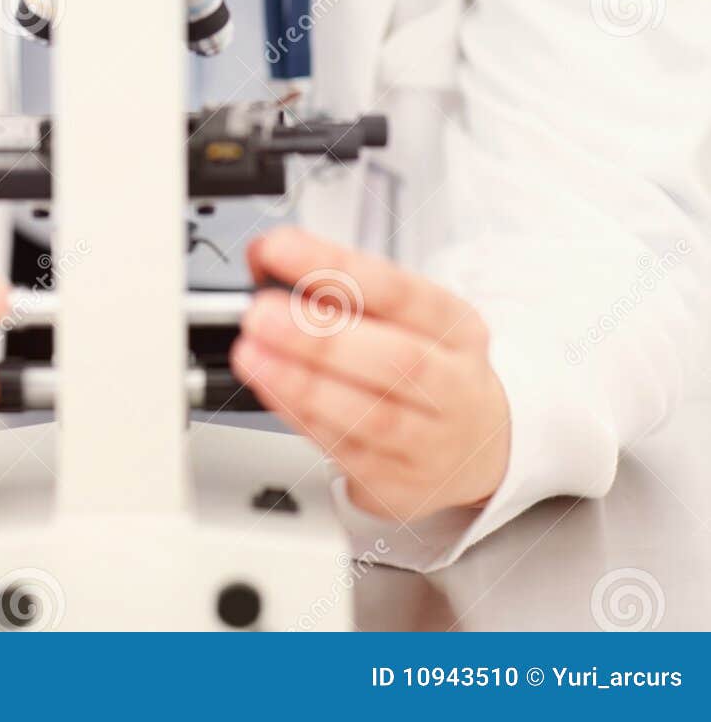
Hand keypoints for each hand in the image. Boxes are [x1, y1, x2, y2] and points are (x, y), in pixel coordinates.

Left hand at [231, 227, 510, 522]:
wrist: (481, 444)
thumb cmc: (429, 364)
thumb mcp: (404, 314)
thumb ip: (338, 285)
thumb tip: (265, 258)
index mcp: (455, 326)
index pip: (396, 289)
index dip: (333, 267)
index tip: (278, 248)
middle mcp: (454, 384)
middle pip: (393, 361)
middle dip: (318, 335)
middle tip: (259, 314)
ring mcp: (433, 441)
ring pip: (370, 417)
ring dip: (301, 384)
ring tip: (252, 354)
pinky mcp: (402, 485)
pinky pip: (346, 453)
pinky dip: (301, 419)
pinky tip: (271, 391)